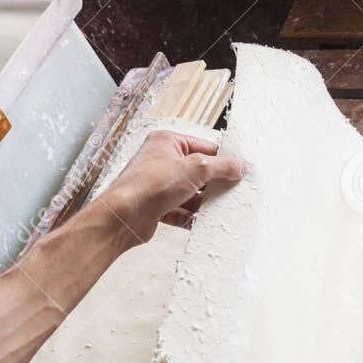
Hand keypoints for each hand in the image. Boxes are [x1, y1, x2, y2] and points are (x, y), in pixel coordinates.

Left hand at [95, 130, 245, 241]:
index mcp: (167, 142)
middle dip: (213, 183)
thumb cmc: (150, 184)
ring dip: (203, 202)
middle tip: (232, 190)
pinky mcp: (156, 207)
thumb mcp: (196, 169)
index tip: (238, 169)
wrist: (125, 216)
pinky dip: (191, 216)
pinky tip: (202, 221)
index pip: (203, 147)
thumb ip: (221, 166)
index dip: (221, 158)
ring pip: (189, 193)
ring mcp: (158, 185)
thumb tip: (238, 165)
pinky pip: (180, 211)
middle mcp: (160, 161)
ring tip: (220, 207)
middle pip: (197, 171)